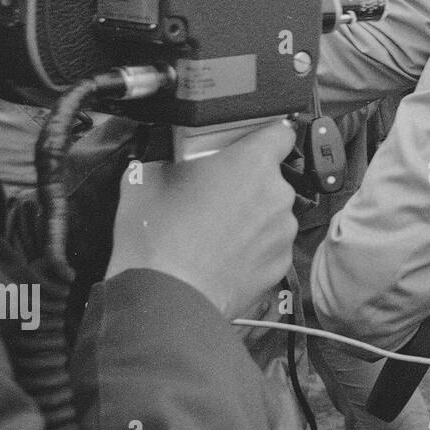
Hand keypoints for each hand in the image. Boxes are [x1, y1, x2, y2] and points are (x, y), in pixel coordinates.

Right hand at [105, 120, 298, 320]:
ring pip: (271, 212)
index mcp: (252, 163)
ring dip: (252, 216)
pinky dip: (253, 247)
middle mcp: (277, 194)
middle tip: (214, 195)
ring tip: (216, 231)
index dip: (263, 137)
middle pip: (270, 177)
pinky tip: (224, 255)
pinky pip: (270, 245)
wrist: (167, 297)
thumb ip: (172, 159)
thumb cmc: (157, 236)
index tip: (250, 144)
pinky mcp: (281, 263)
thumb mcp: (147, 178)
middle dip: (247, 183)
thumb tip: (171, 160)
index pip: (280, 132)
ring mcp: (282, 231)